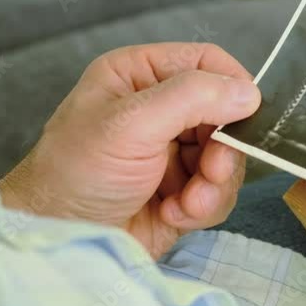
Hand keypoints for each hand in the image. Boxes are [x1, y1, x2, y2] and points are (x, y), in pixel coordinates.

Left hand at [0, 43, 260, 257]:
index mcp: (140, 75)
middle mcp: (159, 109)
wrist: (54, 243)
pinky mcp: (181, 192)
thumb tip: (250, 93)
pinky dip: (204, 206)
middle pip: (225, 114)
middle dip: (222, 148)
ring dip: (214, 183)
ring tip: (186, 203)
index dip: (232, 86)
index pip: (206, 62)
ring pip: (227, 156)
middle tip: (210, 171)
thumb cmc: (76, 174)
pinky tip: (174, 215)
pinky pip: (218, 191)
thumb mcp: (130, 124)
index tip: (248, 116)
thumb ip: (192, 99)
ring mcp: (172, 152)